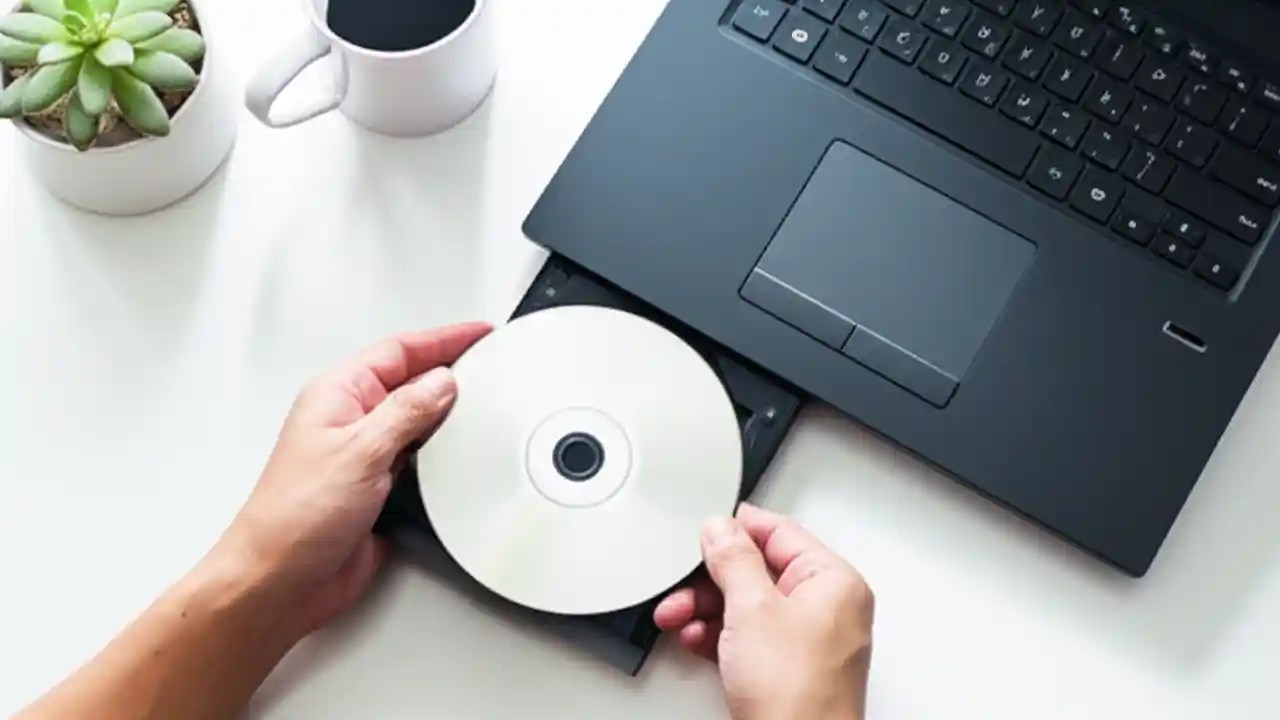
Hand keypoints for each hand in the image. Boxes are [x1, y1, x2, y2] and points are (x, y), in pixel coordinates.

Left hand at [218, 323, 490, 638]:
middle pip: (412, 384)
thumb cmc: (294, 516)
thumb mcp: (360, 451)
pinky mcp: (380, 492)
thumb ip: (407, 412)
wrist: (281, 582)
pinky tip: (461, 462)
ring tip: (484, 410)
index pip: (400, 352)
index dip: (443, 339)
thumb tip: (442, 382)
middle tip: (492, 368)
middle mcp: (352, 422)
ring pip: (419, 425)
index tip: (479, 333)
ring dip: (449, 422)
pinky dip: (444, 461)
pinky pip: (422, 464)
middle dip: (451, 375)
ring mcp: (366, 457)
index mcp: (338, 396)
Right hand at [654, 504, 874, 719]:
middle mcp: (826, 609)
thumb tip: (721, 528)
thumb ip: (733, 560)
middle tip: (685, 582)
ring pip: (746, 606)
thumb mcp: (752, 609)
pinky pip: (746, 637)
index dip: (739, 528)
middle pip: (758, 571)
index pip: (782, 533)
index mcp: (834, 582)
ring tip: (679, 615)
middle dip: (712, 579)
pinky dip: (717, 636)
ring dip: (706, 609)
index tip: (707, 529)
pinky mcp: (785, 669)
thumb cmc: (798, 695)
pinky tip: (695, 638)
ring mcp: (805, 641)